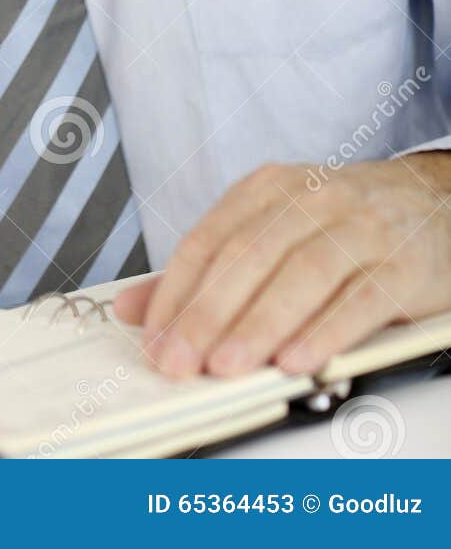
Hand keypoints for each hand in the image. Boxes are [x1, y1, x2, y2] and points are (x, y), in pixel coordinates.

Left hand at [113, 152, 450, 378]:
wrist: (433, 202)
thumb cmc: (343, 223)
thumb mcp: (273, 230)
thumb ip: (206, 270)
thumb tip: (133, 308)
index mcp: (268, 189)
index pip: (209, 239)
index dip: (176, 291)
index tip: (153, 338)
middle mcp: (311, 199)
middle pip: (248, 256)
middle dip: (208, 313)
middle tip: (179, 360)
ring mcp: (359, 228)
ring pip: (301, 274)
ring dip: (260, 324)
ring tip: (229, 365)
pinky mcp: (401, 263)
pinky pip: (361, 299)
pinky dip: (327, 331)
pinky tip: (299, 360)